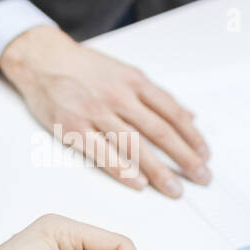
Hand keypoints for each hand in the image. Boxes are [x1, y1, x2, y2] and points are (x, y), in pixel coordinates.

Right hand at [0, 25, 209, 197]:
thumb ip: (155, 96)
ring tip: (175, 189)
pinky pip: (102, 153)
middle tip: (202, 178)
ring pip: (135, 146)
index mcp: (135, 82)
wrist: (43, 59)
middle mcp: (119, 96)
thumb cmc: (86, 68)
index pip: (173, 113)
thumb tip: (189, 116)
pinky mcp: (73, 127)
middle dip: (185, 158)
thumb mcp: (125, 72)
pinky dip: (123, 170)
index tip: (205, 156)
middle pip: (160, 132)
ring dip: (159, 171)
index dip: (192, 137)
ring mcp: (95, 112)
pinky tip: (139, 184)